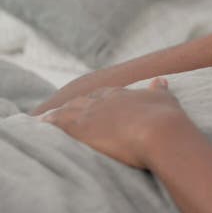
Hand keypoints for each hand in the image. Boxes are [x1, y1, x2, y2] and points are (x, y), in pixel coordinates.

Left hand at [42, 78, 195, 168]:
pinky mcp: (81, 128)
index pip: (104, 95)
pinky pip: (58, 124)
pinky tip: (42, 125)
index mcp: (123, 94)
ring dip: (58, 114)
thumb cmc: (167, 119)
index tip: (92, 104)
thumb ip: (159, 90)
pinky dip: (50, 124)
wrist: (161, 133)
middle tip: (65, 110)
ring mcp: (92, 113)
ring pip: (68, 110)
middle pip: (83, 101)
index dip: (97, 99)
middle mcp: (104, 100)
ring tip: (47, 119)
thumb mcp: (166, 100)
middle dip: (74, 105)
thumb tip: (161, 80)